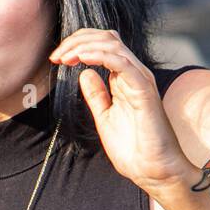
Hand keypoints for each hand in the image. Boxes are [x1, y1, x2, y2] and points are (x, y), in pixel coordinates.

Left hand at [49, 29, 188, 192]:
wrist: (153, 171)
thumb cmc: (134, 149)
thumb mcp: (105, 117)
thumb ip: (97, 95)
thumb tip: (85, 74)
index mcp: (126, 79)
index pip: (103, 45)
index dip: (79, 45)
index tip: (58, 58)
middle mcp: (135, 74)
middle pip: (106, 39)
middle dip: (77, 41)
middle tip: (56, 56)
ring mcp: (140, 80)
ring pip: (113, 45)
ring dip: (84, 46)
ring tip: (65, 57)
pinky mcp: (143, 91)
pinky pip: (122, 63)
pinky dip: (100, 56)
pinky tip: (82, 59)